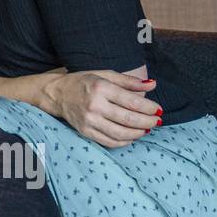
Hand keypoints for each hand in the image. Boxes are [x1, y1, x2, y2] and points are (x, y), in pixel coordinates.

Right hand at [41, 70, 160, 148]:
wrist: (58, 93)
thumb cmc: (83, 82)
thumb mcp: (105, 75)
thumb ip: (130, 81)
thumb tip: (152, 85)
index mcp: (101, 88)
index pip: (133, 102)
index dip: (150, 108)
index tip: (158, 110)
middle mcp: (95, 105)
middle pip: (129, 119)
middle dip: (148, 122)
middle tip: (157, 121)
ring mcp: (89, 121)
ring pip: (121, 133)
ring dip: (139, 133)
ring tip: (146, 129)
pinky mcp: (86, 132)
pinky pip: (110, 142)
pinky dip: (125, 141)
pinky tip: (132, 136)